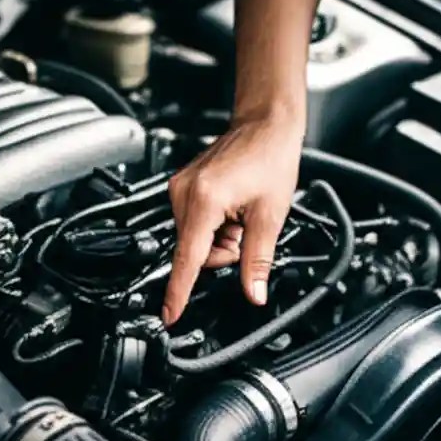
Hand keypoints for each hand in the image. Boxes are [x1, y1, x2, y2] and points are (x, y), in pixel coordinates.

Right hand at [162, 115, 304, 325]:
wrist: (265, 126)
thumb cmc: (270, 159)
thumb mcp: (271, 216)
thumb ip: (258, 260)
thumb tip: (254, 292)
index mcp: (204, 201)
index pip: (188, 259)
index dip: (179, 292)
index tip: (169, 315)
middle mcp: (184, 193)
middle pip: (194, 251)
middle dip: (221, 251)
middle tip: (245, 231)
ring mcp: (180, 188)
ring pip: (194, 239)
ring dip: (218, 238)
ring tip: (239, 215)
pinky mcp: (182, 186)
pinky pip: (192, 223)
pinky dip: (213, 225)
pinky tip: (230, 208)